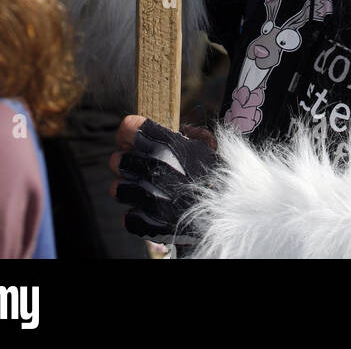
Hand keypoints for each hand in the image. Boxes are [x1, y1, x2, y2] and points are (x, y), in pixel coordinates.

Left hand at [109, 114, 217, 242]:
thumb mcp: (205, 143)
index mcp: (168, 144)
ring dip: (127, 188)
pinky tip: (150, 209)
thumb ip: (182, 133)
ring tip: (143, 188)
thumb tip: (162, 130)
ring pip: (117, 189)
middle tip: (136, 165)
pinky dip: (137, 214)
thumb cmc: (219, 173)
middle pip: (118, 160)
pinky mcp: (150, 223)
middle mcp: (156, 168)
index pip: (129, 129)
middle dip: (125, 161)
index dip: (128, 133)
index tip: (131, 139)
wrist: (233, 210)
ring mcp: (151, 197)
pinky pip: (128, 216)